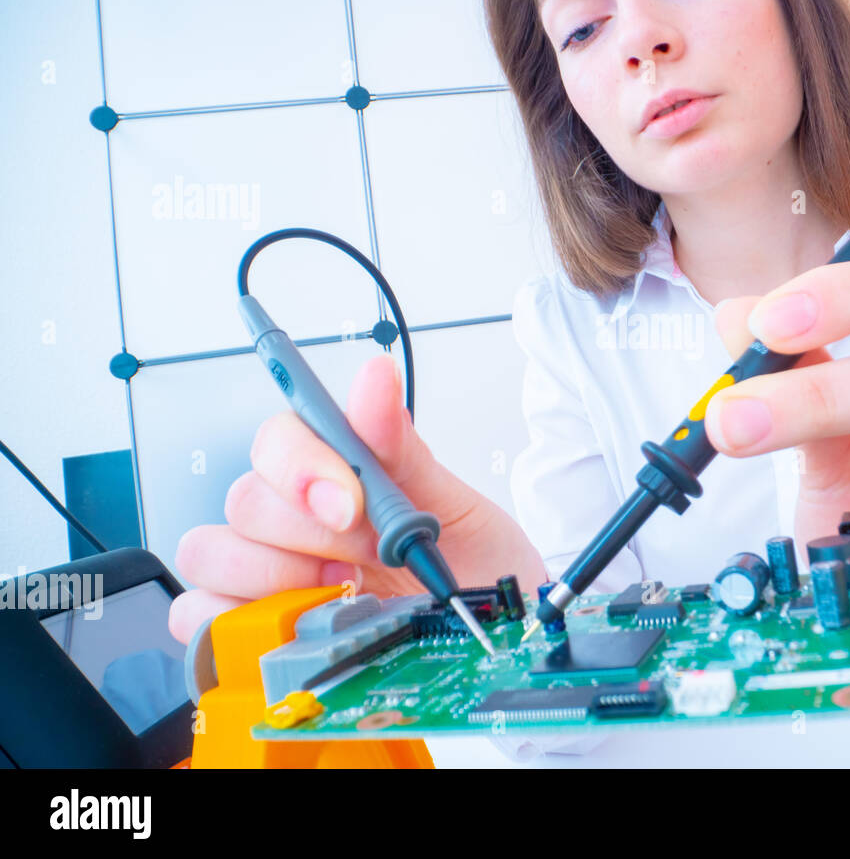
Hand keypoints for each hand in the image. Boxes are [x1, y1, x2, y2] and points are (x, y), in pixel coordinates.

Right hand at [168, 354, 542, 643]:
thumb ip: (401, 447)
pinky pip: (201, 617)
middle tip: (366, 558)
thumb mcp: (453, 505)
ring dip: (274, 576)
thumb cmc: (470, 564)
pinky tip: (298, 624)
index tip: (351, 502)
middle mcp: (293, 517)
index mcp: (334, 472)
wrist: (489, 633)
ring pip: (211, 552)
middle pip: (245, 500)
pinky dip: (235, 623)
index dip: (304, 467)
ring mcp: (269, 572)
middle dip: (308, 533)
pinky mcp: (254, 629)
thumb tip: (375, 376)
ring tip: (339, 594)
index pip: (278, 439)